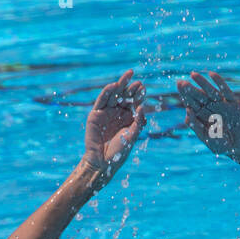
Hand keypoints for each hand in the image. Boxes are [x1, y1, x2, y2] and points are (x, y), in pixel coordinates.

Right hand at [81, 70, 145, 184]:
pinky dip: (107, 92)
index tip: (144, 88)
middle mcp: (117, 113)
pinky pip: (101, 101)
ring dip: (120, 85)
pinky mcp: (95, 114)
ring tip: (128, 76)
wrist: (102, 162)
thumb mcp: (132, 136)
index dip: (139, 95)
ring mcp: (106, 112)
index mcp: (128, 117)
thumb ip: (138, 122)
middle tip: (138, 82)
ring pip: (114, 95)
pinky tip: (114, 86)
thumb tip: (141, 107)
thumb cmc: (119, 151)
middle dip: (131, 88)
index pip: (134, 102)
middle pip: (125, 96)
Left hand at [176, 70, 239, 163]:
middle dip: (189, 89)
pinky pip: (226, 91)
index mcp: (202, 116)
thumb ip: (197, 126)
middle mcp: (211, 109)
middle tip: (181, 82)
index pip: (191, 103)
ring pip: (210, 92)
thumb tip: (187, 112)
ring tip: (193, 74)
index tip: (179, 85)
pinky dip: (219, 83)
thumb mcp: (207, 138)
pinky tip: (212, 74)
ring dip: (202, 83)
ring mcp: (222, 105)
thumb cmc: (222, 145)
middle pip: (198, 97)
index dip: (185, 95)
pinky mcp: (234, 103)